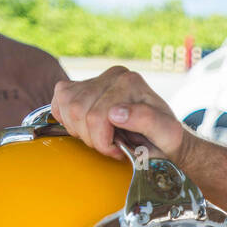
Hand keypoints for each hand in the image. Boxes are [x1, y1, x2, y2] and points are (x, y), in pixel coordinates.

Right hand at [50, 68, 192, 165]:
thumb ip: (147, 120)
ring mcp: (96, 79)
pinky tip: (86, 127)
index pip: (97, 115)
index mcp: (131, 83)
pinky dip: (67, 119)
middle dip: (92, 138)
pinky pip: (59, 99)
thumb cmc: (164, 138)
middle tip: (111, 145)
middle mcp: (113, 75)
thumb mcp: (167, 134)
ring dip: (80, 131)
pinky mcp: (81, 86)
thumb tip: (115, 112)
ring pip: (67, 107)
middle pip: (79, 112)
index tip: (119, 151)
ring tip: (101, 137)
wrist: (160, 137)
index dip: (103, 142)